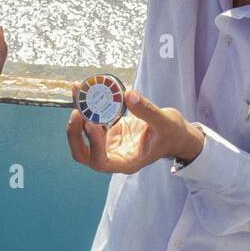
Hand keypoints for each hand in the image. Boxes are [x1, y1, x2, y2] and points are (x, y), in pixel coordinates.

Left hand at [65, 88, 204, 174]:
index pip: (101, 162)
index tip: (92, 124)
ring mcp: (108, 143)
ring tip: (79, 93)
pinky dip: (84, 106)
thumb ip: (147, 110)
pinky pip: (90, 119)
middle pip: (83, 153)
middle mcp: (113, 155)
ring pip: (82, 136)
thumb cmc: (172, 134)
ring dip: (77, 117)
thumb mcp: (166, 122)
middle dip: (75, 134)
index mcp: (126, 162)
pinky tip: (82, 88)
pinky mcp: (107, 130)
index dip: (93, 145)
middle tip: (77, 111)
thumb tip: (128, 94)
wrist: (174, 134)